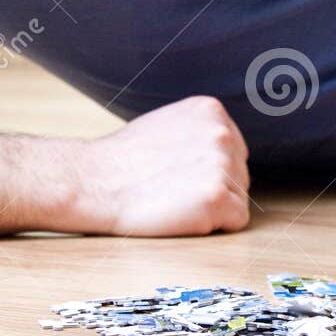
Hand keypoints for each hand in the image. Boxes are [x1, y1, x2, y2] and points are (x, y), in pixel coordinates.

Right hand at [63, 95, 251, 236]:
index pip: (234, 149)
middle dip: (215, 187)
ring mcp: (221, 165)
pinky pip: (237, 220)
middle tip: (175, 189)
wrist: (95, 183)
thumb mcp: (169, 124)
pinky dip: (215, 225)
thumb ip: (200, 132)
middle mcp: (222, 133)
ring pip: (239, 198)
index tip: (182, 175)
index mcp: (211, 110)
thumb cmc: (124, 159)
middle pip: (240, 174)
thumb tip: (226, 148)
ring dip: (214, 207)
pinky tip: (184, 215)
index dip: (210, 169)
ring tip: (175, 200)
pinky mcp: (216, 198)